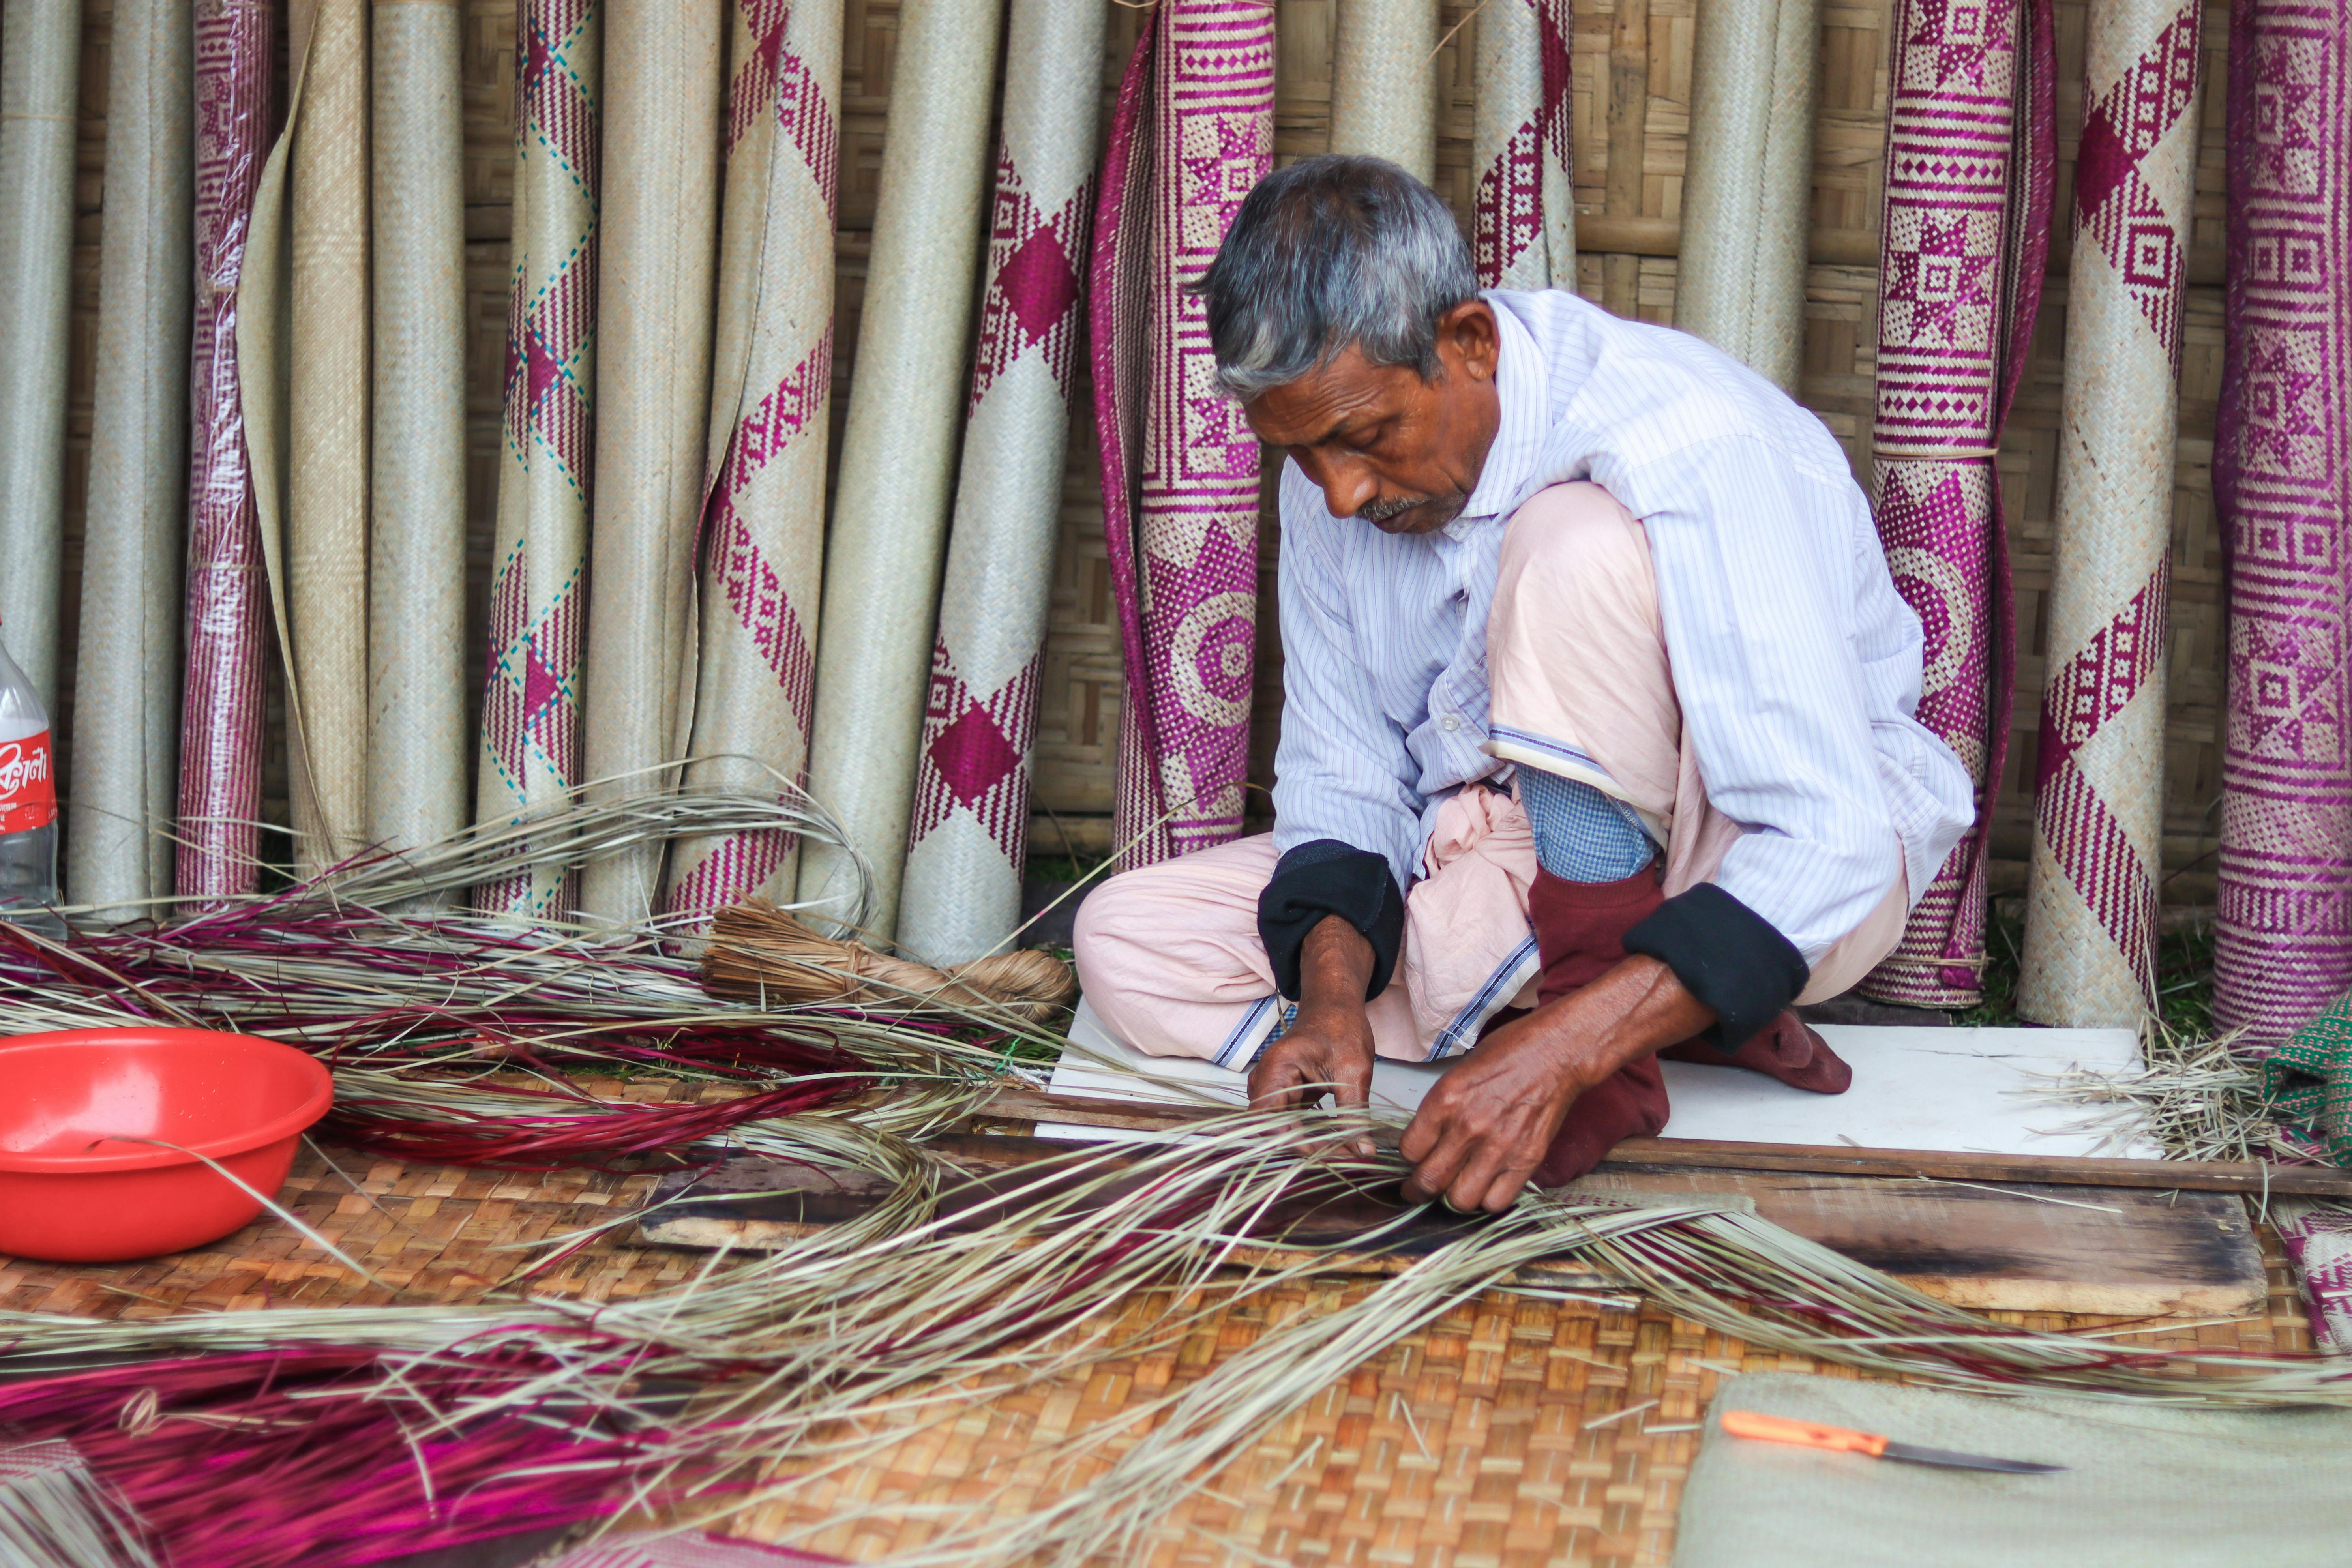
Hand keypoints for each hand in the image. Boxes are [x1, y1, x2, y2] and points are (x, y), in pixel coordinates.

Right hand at [1248, 914, 1380, 1155]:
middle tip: (1345, 1158)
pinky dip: (1311, 1135)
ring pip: (1281, 1130)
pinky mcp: (1282, 1096)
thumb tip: (1363, 1153)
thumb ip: (1354, 1114)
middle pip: (1274, 1130)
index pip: (1273, 1122)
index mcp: (1276, 1070)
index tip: (1336, 1155)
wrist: (1334, 1007)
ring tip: (1344, 1152)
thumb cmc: (1341, 1028)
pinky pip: (1290, 1123)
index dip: (1300, 1145)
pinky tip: (1337, 1141)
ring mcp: (1269, 1089)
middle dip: (1308, 1149)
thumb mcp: (1354, 1071)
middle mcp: (1263, 1082)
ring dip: (1310, 1144)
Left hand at [1399, 956, 1709, 1212]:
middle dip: (1419, 1190)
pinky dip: (1488, 1200)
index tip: (1413, 1161)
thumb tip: (1424, 1141)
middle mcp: (1468, 1126)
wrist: (1556, 1052)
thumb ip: (1439, 1109)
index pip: (1409, 1150)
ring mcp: (1499, 1146)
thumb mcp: (1459, 1072)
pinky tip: (1486, 1186)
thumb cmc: (1507, 1053)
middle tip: (1419, 1191)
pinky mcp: (1527, 1159)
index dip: (1409, 1159)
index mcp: (1445, 1099)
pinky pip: (1497, 1201)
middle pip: (1429, 1181)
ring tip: (1456, 1188)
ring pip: (1461, 1199)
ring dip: (1454, 1198)